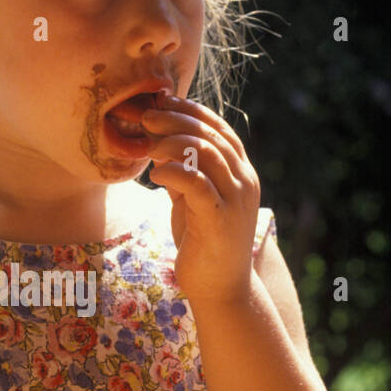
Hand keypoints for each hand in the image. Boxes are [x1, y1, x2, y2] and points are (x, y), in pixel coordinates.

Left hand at [143, 96, 261, 306]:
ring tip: (147, 143)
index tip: (162, 101)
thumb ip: (183, 172)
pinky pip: (196, 183)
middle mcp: (244, 180)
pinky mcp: (220, 219)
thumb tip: (160, 143)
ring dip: (172, 141)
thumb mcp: (192, 200)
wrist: (220, 289)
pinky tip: (154, 172)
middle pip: (211, 134)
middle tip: (146, 116)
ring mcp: (235, 199)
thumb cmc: (204, 243)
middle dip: (176, 119)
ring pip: (206, 152)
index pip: (219, 128)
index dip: (190, 110)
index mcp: (240, 172)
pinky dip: (173, 171)